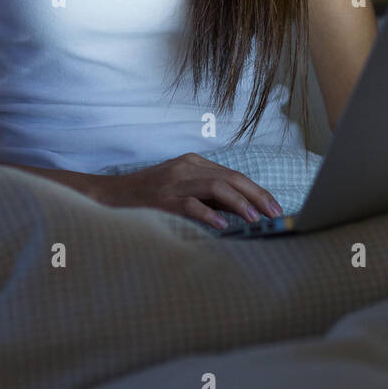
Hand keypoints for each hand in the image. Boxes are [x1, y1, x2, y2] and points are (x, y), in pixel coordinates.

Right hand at [92, 152, 284, 230]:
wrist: (111, 195)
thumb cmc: (150, 197)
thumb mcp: (183, 191)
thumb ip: (209, 197)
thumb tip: (242, 211)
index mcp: (194, 163)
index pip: (234, 175)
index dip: (257, 191)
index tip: (275, 206)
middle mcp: (187, 167)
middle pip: (231, 178)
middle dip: (257, 195)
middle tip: (275, 213)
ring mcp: (174, 181)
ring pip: (215, 186)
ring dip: (239, 202)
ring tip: (255, 218)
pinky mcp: (162, 198)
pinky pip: (189, 204)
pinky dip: (208, 213)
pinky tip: (221, 224)